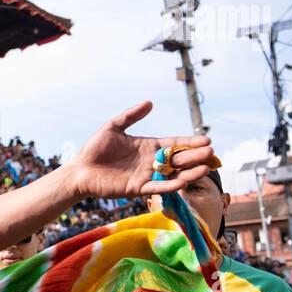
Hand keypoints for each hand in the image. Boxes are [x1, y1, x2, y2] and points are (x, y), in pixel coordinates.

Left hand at [68, 101, 213, 197]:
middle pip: (178, 159)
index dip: (190, 143)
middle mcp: (151, 162)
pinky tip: (184, 181)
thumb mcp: (113, 127)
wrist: (80, 169)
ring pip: (172, 175)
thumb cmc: (95, 148)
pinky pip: (157, 188)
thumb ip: (132, 116)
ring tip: (205, 168)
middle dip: (195, 156)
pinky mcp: (137, 189)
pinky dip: (170, 185)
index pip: (174, 144)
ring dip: (189, 172)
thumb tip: (150, 102)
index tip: (206, 140)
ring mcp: (146, 176)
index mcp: (148, 146)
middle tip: (211, 153)